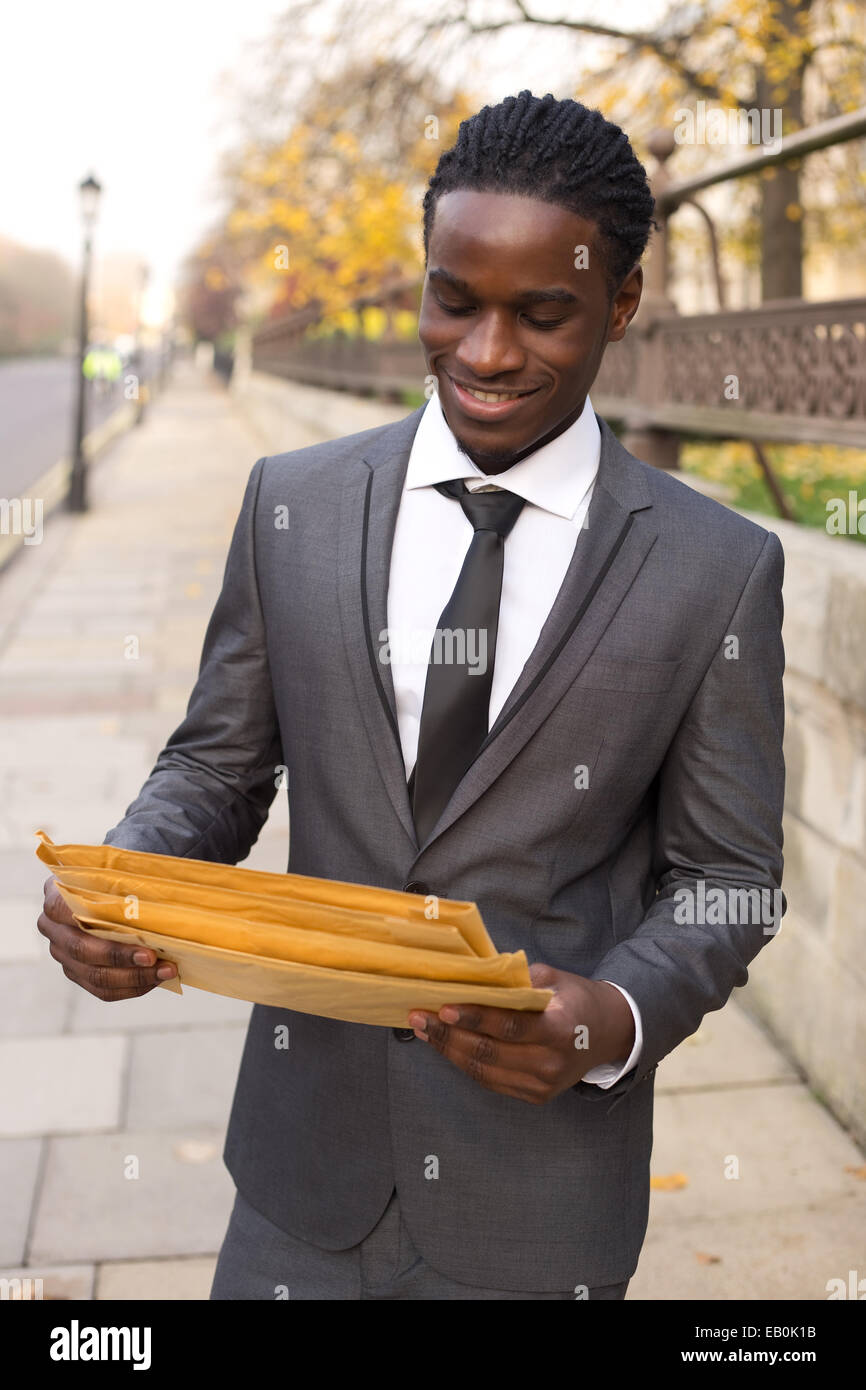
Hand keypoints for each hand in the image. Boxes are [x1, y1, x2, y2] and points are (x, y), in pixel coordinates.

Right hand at [37, 874, 176, 1000]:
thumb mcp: (116, 871)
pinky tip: (154, 979)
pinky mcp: (78, 974)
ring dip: (133, 977)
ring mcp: (63, 955)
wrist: (110, 893)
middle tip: (153, 957)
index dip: (96, 921)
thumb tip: (153, 898)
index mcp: (56, 897)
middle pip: (81, 949)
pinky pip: (103, 990)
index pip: (63, 909)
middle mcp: (53, 929)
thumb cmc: (115, 880)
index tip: (130, 928)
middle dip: (121, 956)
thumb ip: (124, 881)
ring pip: (94, 976)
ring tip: (165, 971)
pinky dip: (131, 987)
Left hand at [407, 963, 635, 1105]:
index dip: (474, 1019)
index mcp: (559, 1029)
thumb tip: (471, 979)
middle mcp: (551, 1063)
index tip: (444, 1008)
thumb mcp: (552, 979)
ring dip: (449, 1051)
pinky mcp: (535, 1095)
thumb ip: (515, 982)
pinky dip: (464, 1063)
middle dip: (448, 1035)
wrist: (607, 1032)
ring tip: (423, 1030)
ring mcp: (542, 1085)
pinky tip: (445, 1045)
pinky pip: (491, 1081)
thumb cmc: (575, 998)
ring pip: (484, 1071)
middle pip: (490, 1053)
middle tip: (419, 1017)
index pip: (509, 1027)